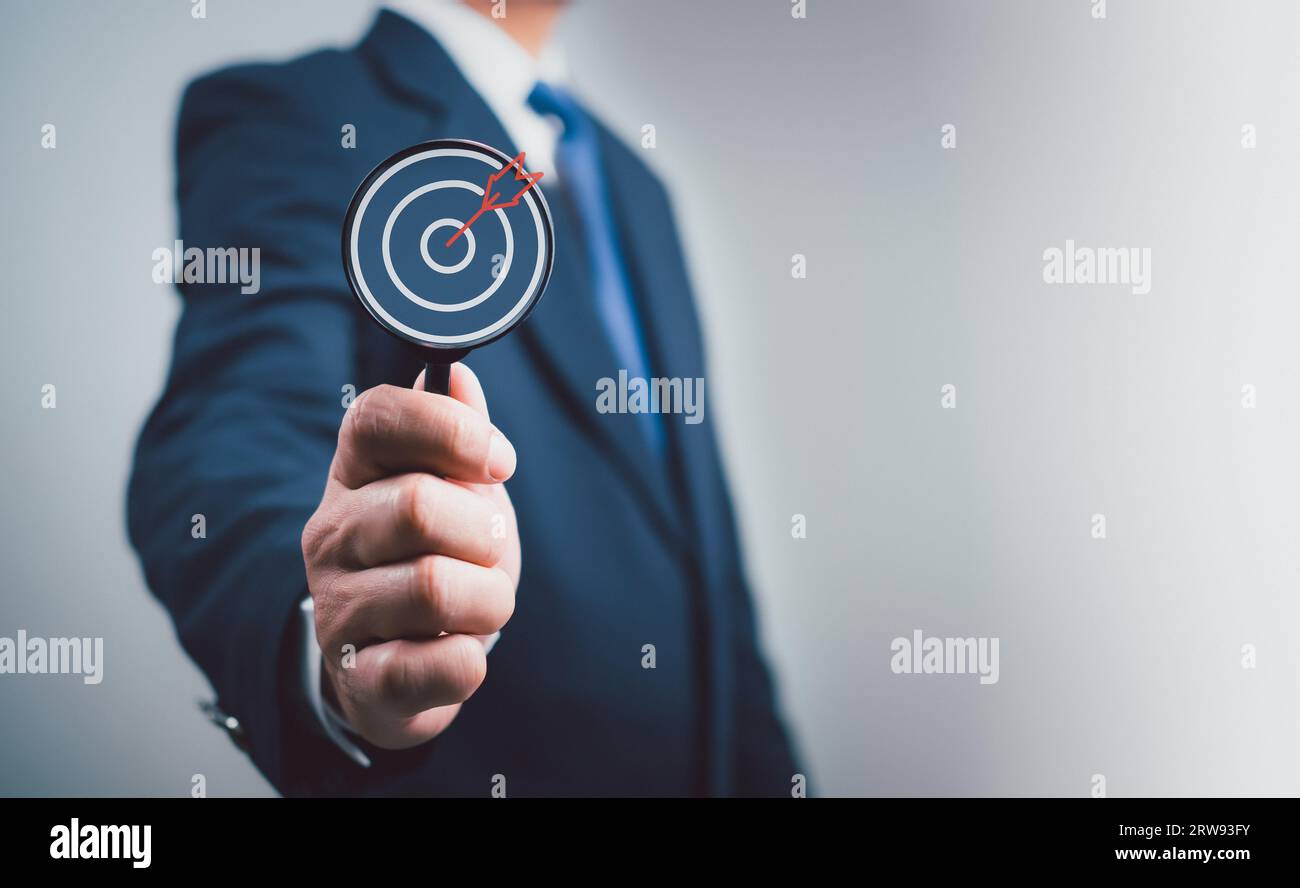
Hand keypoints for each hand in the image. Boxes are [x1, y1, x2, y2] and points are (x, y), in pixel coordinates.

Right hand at [301, 364, 519, 748]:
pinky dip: (472, 657)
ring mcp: (338, 608)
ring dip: (490, 599)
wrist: (400, 666)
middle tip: (488, 551)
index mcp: (354, 473)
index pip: (378, 416)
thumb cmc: (435, 558)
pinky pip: (445, 663)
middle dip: (484, 532)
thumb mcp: (453, 487)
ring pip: (437, 586)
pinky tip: (457, 649)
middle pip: (419, 506)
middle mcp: (331, 534)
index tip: (498, 463)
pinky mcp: (362, 678)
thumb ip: (455, 433)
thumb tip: (456, 374)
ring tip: (478, 604)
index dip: (451, 431)